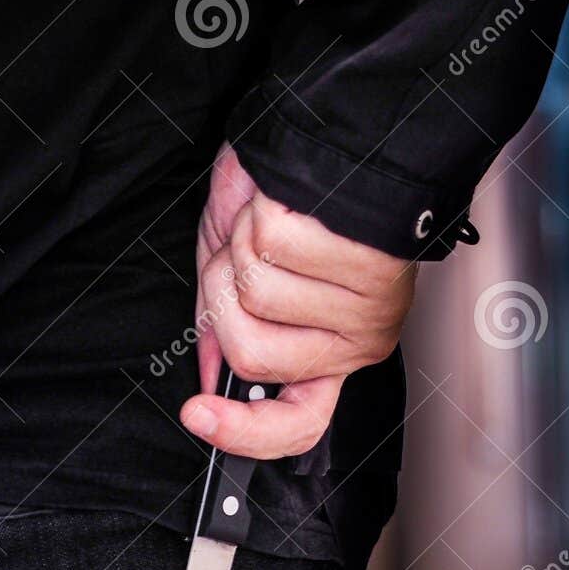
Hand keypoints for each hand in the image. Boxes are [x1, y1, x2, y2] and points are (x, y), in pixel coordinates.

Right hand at [181, 142, 416, 458]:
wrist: (335, 138)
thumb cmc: (296, 201)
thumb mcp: (243, 270)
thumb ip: (226, 327)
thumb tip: (211, 375)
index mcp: (333, 351)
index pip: (298, 424)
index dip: (243, 431)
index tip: (198, 412)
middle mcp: (360, 337)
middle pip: (252, 352)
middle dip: (223, 292)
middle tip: (246, 255)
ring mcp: (370, 303)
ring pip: (256, 295)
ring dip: (242, 244)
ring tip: (276, 221)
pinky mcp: (370, 260)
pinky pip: (272, 246)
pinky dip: (261, 212)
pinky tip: (291, 203)